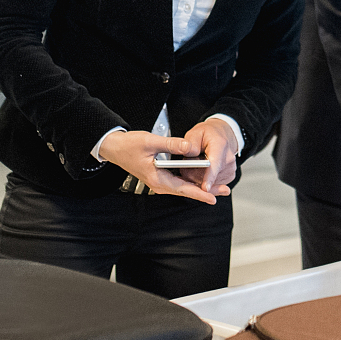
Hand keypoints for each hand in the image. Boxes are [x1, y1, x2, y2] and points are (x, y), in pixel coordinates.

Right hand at [97, 130, 224, 205]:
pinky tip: (203, 180)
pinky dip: (192, 182)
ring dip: (201, 188)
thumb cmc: (129, 145)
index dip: (199, 193)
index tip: (213, 198)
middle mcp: (159, 184)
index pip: (182, 189)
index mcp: (157, 179)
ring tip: (219, 187)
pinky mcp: (161, 177)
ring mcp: (160, 182)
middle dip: (206, 192)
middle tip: (225, 191)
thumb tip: (189, 147)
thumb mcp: (151, 142)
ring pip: (184, 188)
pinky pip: (179, 183)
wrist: (115, 148)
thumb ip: (171, 145)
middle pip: (187, 191)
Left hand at [181, 117, 240, 191]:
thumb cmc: (208, 134)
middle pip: (209, 176)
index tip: (205, 188)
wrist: (222, 135)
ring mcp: (230, 169)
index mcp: (220, 145)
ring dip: (198, 177)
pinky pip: (213, 184)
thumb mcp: (196, 132)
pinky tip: (202, 170)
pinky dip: (204, 180)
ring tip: (196, 164)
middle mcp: (228, 159)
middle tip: (188, 162)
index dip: (209, 177)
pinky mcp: (229, 176)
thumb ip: (190, 143)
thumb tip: (188, 153)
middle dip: (193, 173)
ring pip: (209, 182)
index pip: (215, 164)